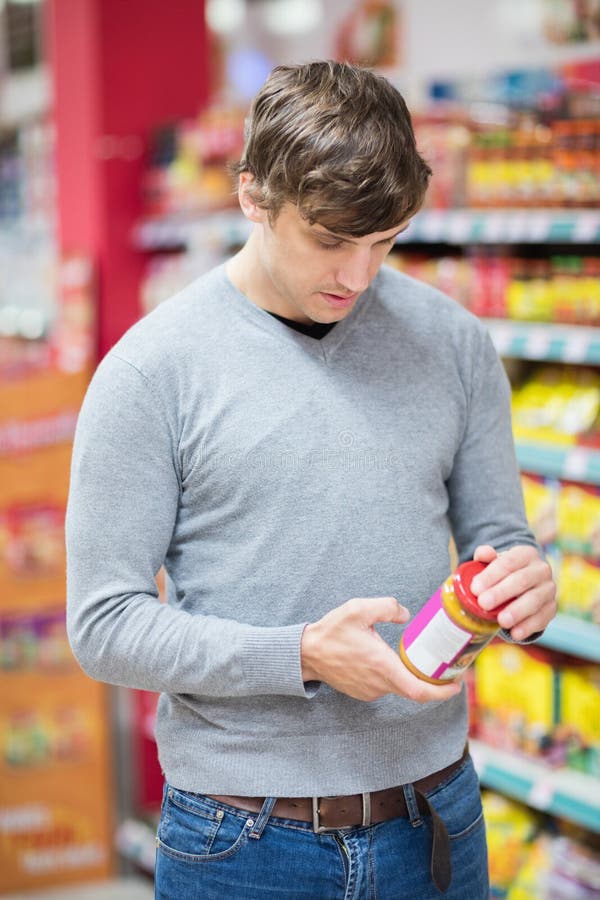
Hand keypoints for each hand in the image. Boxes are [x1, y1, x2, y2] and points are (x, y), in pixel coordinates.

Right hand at [301, 596, 462, 702]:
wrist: (306, 653)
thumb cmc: (332, 632)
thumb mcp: (359, 609)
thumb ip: (387, 607)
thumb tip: (405, 614)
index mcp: (383, 666)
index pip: (419, 691)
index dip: (441, 692)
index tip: (456, 686)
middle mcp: (379, 684)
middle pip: (414, 690)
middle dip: (432, 682)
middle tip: (446, 668)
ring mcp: (370, 691)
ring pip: (399, 686)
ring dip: (410, 676)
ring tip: (419, 659)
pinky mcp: (362, 692)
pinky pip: (386, 686)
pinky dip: (395, 676)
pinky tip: (395, 661)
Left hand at [470, 544, 556, 640]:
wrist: (524, 584)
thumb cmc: (504, 572)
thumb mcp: (493, 562)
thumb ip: (485, 556)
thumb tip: (482, 553)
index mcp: (526, 554)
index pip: (509, 562)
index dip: (491, 575)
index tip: (475, 589)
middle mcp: (541, 570)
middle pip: (522, 580)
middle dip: (501, 593)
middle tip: (483, 604)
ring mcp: (549, 590)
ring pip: (534, 600)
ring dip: (517, 611)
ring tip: (501, 621)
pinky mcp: (551, 608)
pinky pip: (542, 618)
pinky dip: (528, 626)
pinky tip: (515, 633)